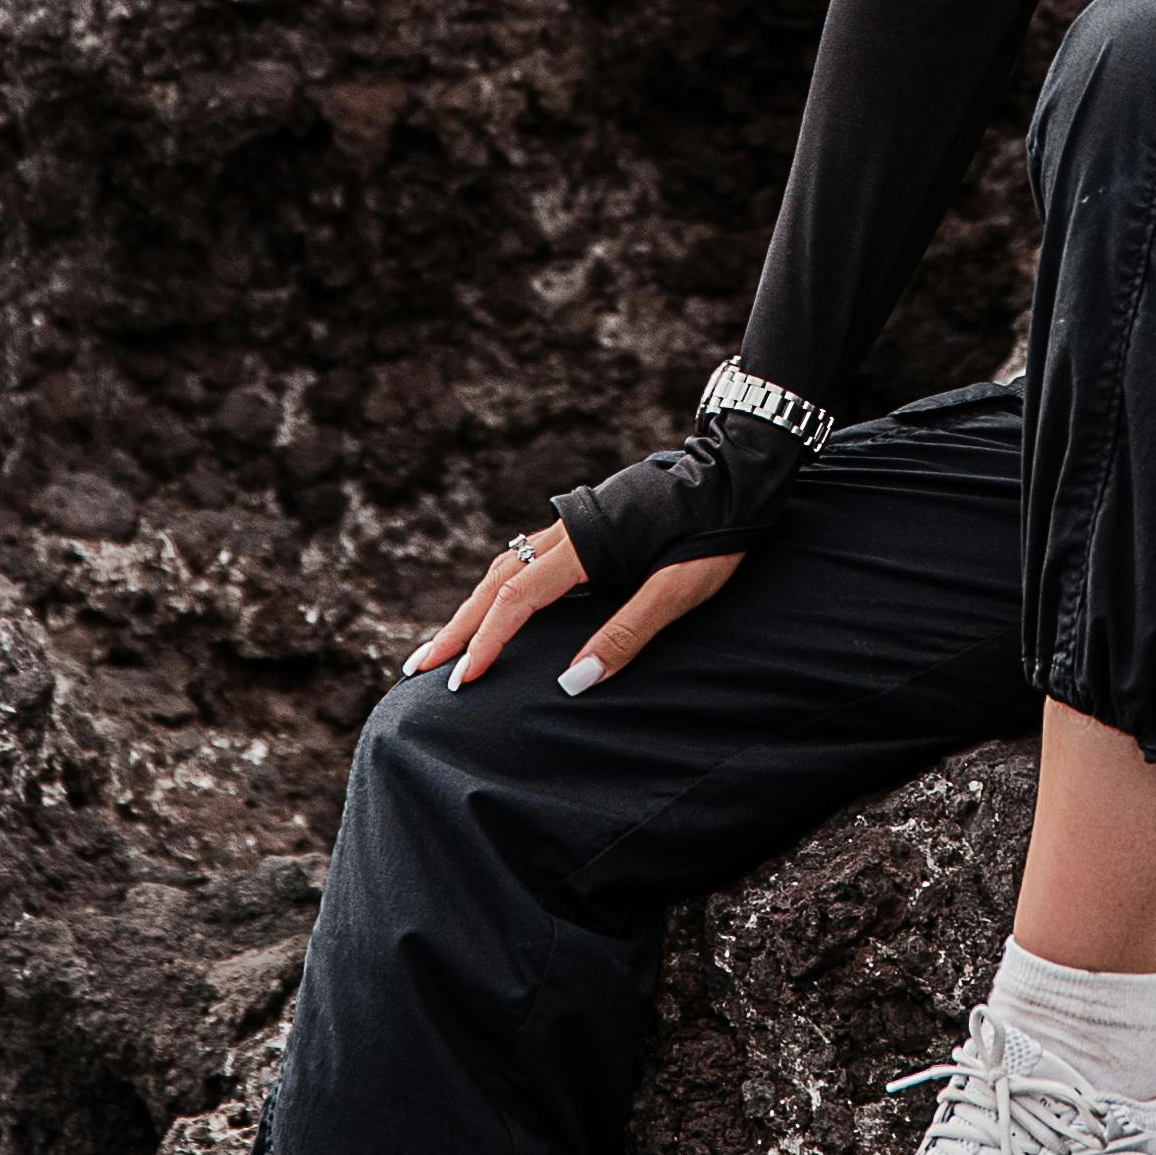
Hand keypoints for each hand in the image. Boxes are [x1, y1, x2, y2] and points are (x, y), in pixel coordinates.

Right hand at [405, 521, 744, 694]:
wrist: (738, 473)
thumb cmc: (714, 535)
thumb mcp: (679, 591)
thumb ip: (627, 634)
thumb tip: (573, 681)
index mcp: (584, 547)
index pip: (514, 600)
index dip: (484, 643)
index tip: (458, 681)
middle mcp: (567, 531)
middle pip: (493, 582)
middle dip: (456, 629)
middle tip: (417, 668)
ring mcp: (574, 525)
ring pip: (504, 567)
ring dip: (472, 607)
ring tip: (446, 644)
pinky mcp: (588, 525)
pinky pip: (526, 560)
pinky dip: (499, 589)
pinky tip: (499, 606)